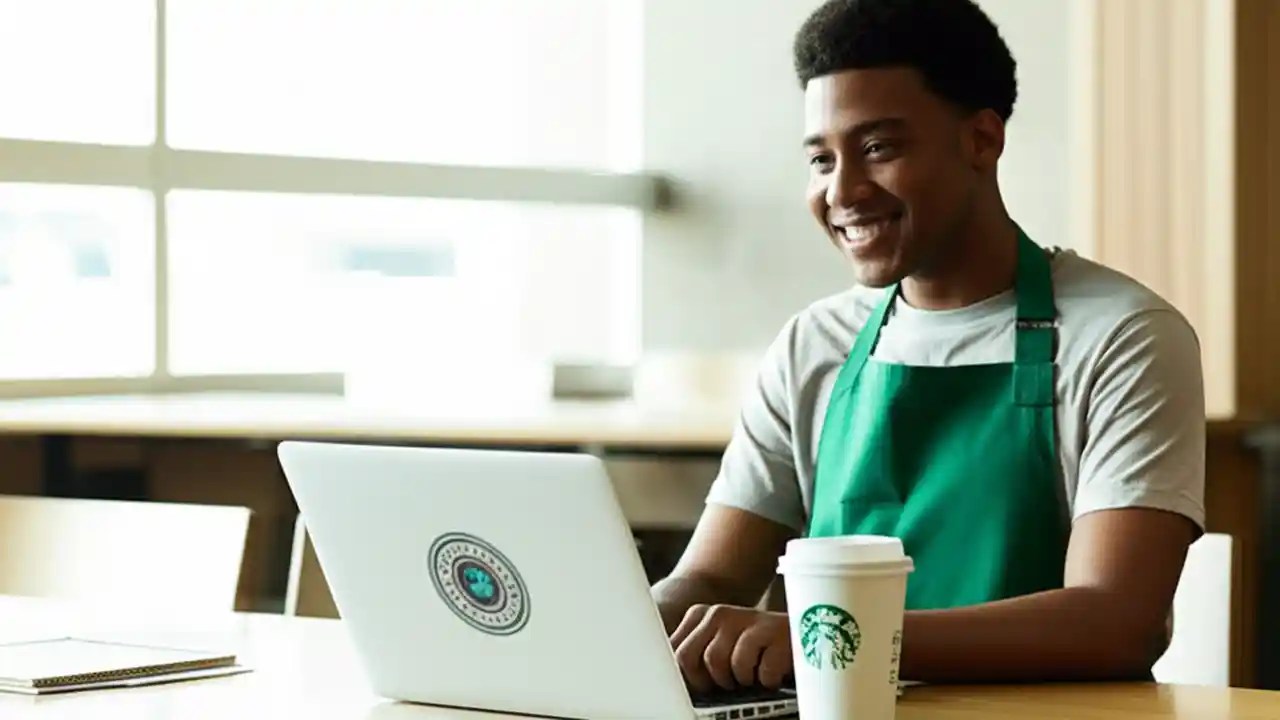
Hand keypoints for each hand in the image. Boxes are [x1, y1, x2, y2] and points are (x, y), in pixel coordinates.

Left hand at [669, 604, 792, 692]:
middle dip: (707, 679)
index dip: (687, 676)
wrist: (803, 636)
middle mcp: (720, 613)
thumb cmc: (755, 652)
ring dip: (738, 680)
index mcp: (701, 615)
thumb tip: (675, 682)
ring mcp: (748, 619)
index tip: (704, 686)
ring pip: (719, 662)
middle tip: (728, 684)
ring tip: (752, 675)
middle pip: (688, 656)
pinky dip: (766, 680)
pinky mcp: (775, 632)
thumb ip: (694, 657)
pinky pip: (757, 670)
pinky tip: (771, 672)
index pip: (674, 650)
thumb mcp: (719, 648)